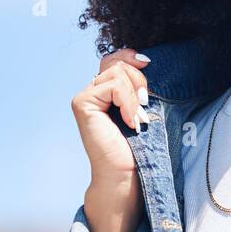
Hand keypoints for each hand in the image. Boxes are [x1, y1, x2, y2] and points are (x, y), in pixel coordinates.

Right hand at [71, 48, 151, 180]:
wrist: (126, 175)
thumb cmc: (138, 147)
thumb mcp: (143, 107)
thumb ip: (138, 83)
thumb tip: (144, 59)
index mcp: (105, 92)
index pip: (114, 59)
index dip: (131, 56)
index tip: (148, 64)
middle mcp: (92, 92)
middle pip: (117, 62)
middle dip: (138, 79)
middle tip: (146, 105)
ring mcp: (84, 97)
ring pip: (116, 71)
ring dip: (135, 94)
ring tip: (138, 118)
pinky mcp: (82, 103)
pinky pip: (113, 85)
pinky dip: (128, 102)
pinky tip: (131, 122)